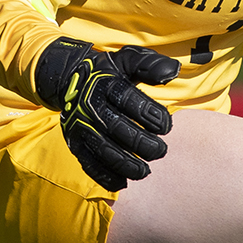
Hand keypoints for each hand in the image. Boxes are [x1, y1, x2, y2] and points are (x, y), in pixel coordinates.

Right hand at [33, 37, 178, 190]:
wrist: (70, 78)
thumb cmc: (111, 72)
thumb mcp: (129, 60)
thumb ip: (150, 65)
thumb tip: (172, 72)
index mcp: (106, 84)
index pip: (129, 100)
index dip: (150, 115)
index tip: (166, 126)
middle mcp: (89, 106)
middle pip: (117, 128)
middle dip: (142, 143)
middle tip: (161, 151)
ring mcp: (80, 126)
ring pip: (103, 149)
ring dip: (126, 164)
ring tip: (145, 171)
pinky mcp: (74, 142)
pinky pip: (87, 163)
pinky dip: (104, 176)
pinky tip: (123, 183)